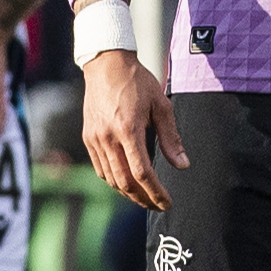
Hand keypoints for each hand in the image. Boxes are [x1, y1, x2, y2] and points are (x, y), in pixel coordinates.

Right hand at [80, 48, 185, 213]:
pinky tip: (126, 182)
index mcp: (128, 129)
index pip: (142, 173)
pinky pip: (100, 168)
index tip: (167, 202)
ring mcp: (95, 139)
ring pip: (111, 179)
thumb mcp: (161, 105)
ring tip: (145, 198)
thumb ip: (171, 138)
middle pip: (125, 182)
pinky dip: (114, 181)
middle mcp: (108, 137)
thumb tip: (182, 165)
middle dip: (143, 199)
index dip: (156, 192)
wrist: (106, 65)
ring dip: (128, 193)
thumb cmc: (137, 82)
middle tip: (158, 205)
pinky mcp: (88, 138)